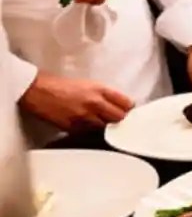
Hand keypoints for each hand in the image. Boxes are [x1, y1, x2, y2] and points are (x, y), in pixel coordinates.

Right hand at [18, 72, 133, 131]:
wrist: (39, 91)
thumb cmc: (61, 86)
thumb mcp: (89, 84)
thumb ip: (105, 94)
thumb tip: (119, 104)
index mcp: (100, 90)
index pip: (126, 103)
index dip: (127, 108)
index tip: (126, 110)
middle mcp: (95, 103)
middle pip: (119, 117)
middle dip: (119, 118)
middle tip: (115, 117)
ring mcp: (85, 117)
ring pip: (105, 127)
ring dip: (104, 125)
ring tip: (97, 120)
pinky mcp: (74, 127)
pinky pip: (89, 132)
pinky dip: (90, 130)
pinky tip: (85, 123)